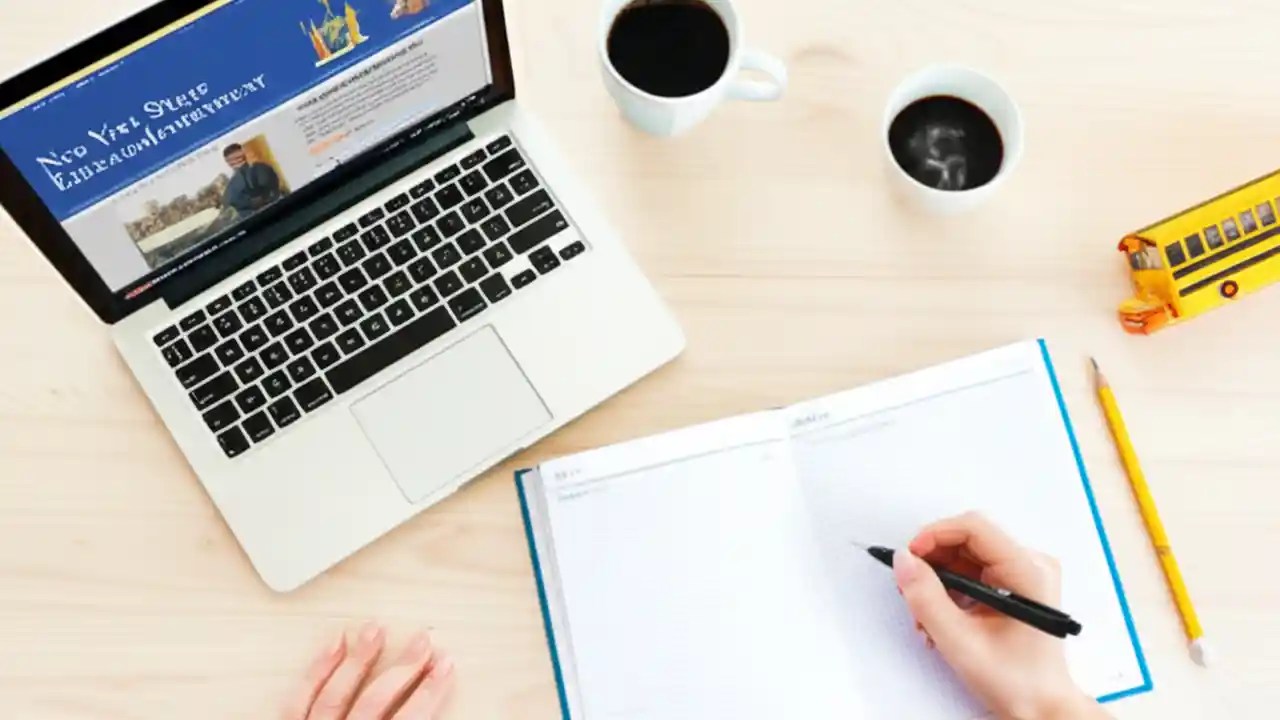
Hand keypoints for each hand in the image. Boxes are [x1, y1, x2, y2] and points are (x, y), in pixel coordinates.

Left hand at [283, 623, 455, 719]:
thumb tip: (433, 708)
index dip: (430, 693)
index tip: (446, 666)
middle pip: (374, 701)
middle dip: (402, 669)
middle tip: (423, 642)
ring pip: (336, 694)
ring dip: (360, 659)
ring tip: (376, 628)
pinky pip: (299, 699)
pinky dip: (317, 670)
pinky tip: (334, 644)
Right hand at [894, 513, 1108, 719]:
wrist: (1041, 707)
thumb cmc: (1016, 681)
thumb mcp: (960, 641)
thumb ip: (926, 598)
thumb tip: (904, 561)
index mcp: (1028, 572)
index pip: (974, 528)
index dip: (935, 535)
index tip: (910, 557)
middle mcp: (1031, 565)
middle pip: (967, 540)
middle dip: (933, 564)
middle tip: (911, 591)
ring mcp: (1024, 574)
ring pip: (965, 556)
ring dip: (938, 580)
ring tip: (926, 616)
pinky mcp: (1015, 585)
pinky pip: (973, 571)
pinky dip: (950, 589)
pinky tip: (942, 616)